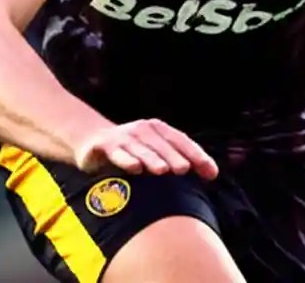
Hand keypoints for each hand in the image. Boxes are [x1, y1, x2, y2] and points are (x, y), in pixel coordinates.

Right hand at [74, 118, 218, 179]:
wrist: (92, 142)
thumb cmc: (132, 151)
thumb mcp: (156, 152)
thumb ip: (181, 160)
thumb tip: (213, 174)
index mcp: (159, 131)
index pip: (182, 141)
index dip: (197, 155)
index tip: (211, 173)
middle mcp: (143, 130)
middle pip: (162, 144)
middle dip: (174, 156)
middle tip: (184, 169)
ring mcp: (123, 136)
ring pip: (140, 148)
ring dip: (152, 158)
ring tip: (162, 170)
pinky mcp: (103, 145)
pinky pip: (116, 152)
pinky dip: (125, 159)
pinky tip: (134, 168)